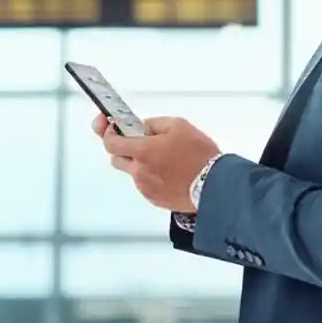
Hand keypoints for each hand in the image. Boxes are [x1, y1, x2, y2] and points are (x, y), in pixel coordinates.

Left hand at [93, 114, 219, 212]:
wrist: (214, 185)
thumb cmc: (199, 157)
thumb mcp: (179, 126)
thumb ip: (154, 124)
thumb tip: (142, 126)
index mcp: (143, 151)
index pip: (110, 142)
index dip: (107, 133)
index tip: (111, 128)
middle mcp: (140, 171)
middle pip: (116, 159)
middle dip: (123, 149)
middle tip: (138, 142)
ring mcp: (145, 187)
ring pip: (133, 172)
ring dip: (141, 164)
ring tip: (164, 159)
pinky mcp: (154, 199)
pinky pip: (145, 185)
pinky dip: (151, 177)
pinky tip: (169, 172)